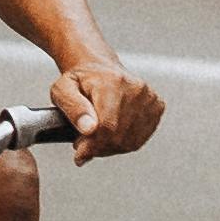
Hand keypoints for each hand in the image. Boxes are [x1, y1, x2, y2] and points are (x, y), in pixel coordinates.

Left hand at [49, 56, 164, 161]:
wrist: (99, 68)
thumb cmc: (79, 80)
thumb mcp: (63, 90)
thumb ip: (73, 108)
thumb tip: (89, 128)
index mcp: (112, 82)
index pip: (108, 126)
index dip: (92, 145)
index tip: (80, 152)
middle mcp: (136, 89)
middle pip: (119, 136)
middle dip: (98, 147)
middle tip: (84, 145)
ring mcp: (149, 98)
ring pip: (130, 141)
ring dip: (109, 148)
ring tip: (96, 139)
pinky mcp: (156, 107)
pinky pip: (139, 139)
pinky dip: (122, 144)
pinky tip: (110, 135)